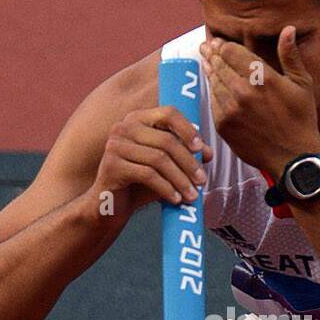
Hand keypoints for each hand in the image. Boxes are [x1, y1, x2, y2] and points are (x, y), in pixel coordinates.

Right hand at [92, 106, 209, 210]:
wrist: (111, 206)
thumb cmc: (140, 184)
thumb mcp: (166, 168)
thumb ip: (184, 156)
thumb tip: (208, 153)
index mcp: (138, 119)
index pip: (168, 113)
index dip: (188, 129)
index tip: (202, 149)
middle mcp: (124, 127)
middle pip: (166, 140)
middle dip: (189, 163)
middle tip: (202, 181)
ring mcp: (115, 145)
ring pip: (158, 159)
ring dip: (180, 179)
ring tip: (193, 196)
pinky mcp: (111, 166)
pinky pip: (147, 175)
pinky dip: (166, 188)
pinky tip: (176, 200)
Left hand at [200, 28, 319, 175]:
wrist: (293, 157)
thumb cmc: (301, 119)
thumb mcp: (302, 84)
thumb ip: (290, 55)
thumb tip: (288, 29)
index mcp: (262, 77)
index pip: (232, 52)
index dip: (223, 45)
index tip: (217, 41)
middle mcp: (244, 91)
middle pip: (219, 64)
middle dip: (212, 54)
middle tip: (206, 47)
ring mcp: (231, 109)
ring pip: (214, 82)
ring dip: (209, 70)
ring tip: (207, 62)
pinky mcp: (224, 124)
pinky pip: (213, 102)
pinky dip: (213, 92)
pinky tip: (214, 86)